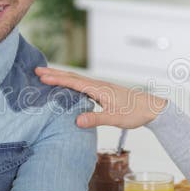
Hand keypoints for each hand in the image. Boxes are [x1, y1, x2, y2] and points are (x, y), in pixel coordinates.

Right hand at [35, 66, 166, 128]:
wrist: (152, 108)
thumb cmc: (135, 113)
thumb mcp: (115, 118)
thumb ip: (96, 119)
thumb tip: (76, 121)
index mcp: (99, 89)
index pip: (73, 82)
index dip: (57, 79)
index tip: (42, 76)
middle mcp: (98, 85)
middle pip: (72, 77)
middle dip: (54, 73)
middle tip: (37, 70)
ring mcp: (101, 88)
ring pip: (77, 80)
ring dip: (62, 77)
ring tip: (47, 75)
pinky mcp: (104, 92)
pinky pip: (83, 85)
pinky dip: (71, 83)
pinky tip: (68, 87)